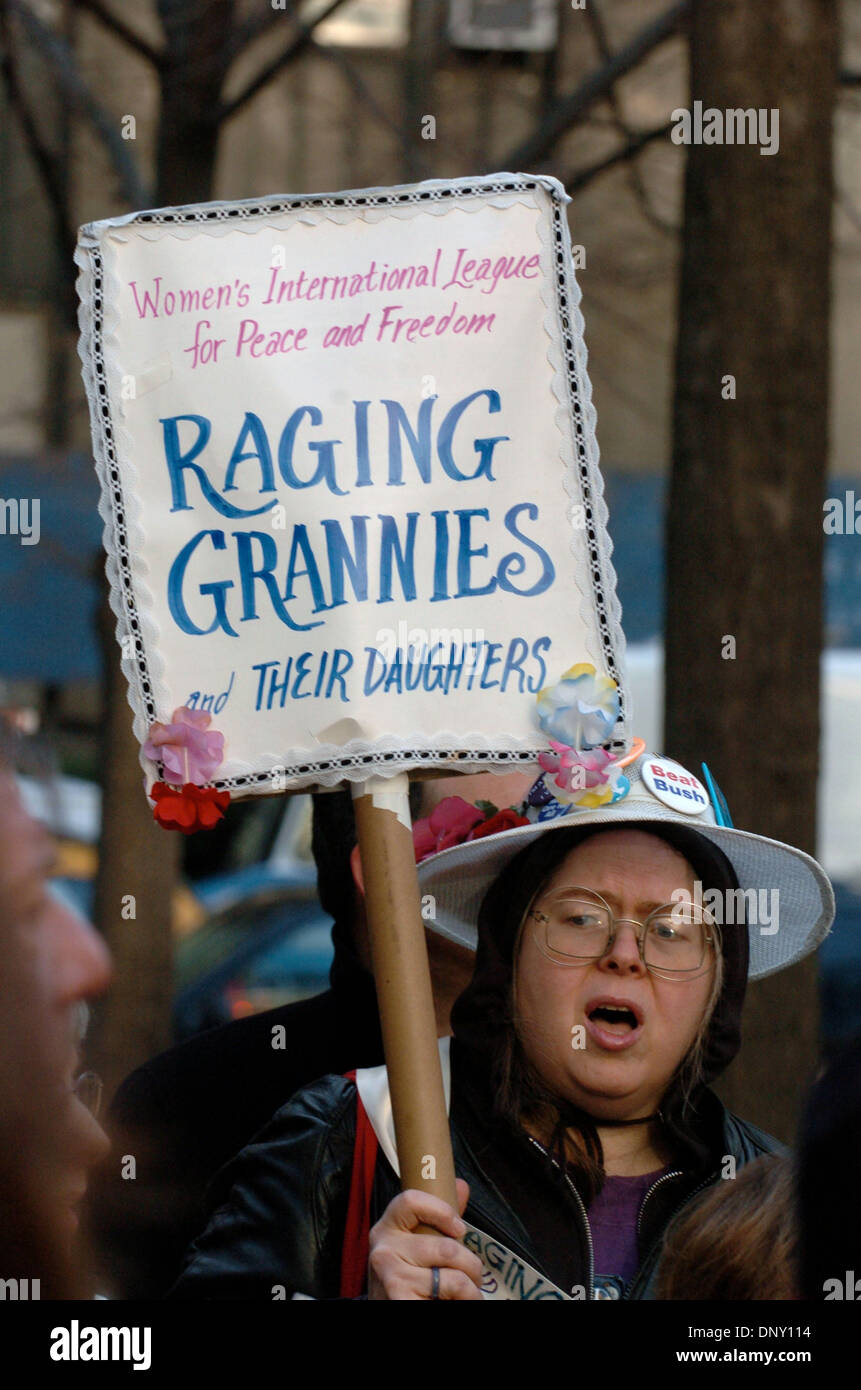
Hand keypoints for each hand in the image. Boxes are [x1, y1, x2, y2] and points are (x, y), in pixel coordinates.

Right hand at [367, 1179, 483, 1299]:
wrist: (383, 1307)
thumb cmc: (404, 1276)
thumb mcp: (413, 1244)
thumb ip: (436, 1218)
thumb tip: (461, 1186)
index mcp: (387, 1227)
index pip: (411, 1200)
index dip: (441, 1210)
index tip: (460, 1228)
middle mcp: (384, 1250)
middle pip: (446, 1248)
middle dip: (471, 1266)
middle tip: (474, 1277)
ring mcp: (391, 1278)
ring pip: (453, 1279)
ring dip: (470, 1291)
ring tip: (468, 1295)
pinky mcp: (400, 1301)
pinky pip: (447, 1298)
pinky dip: (461, 1302)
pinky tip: (454, 1302)